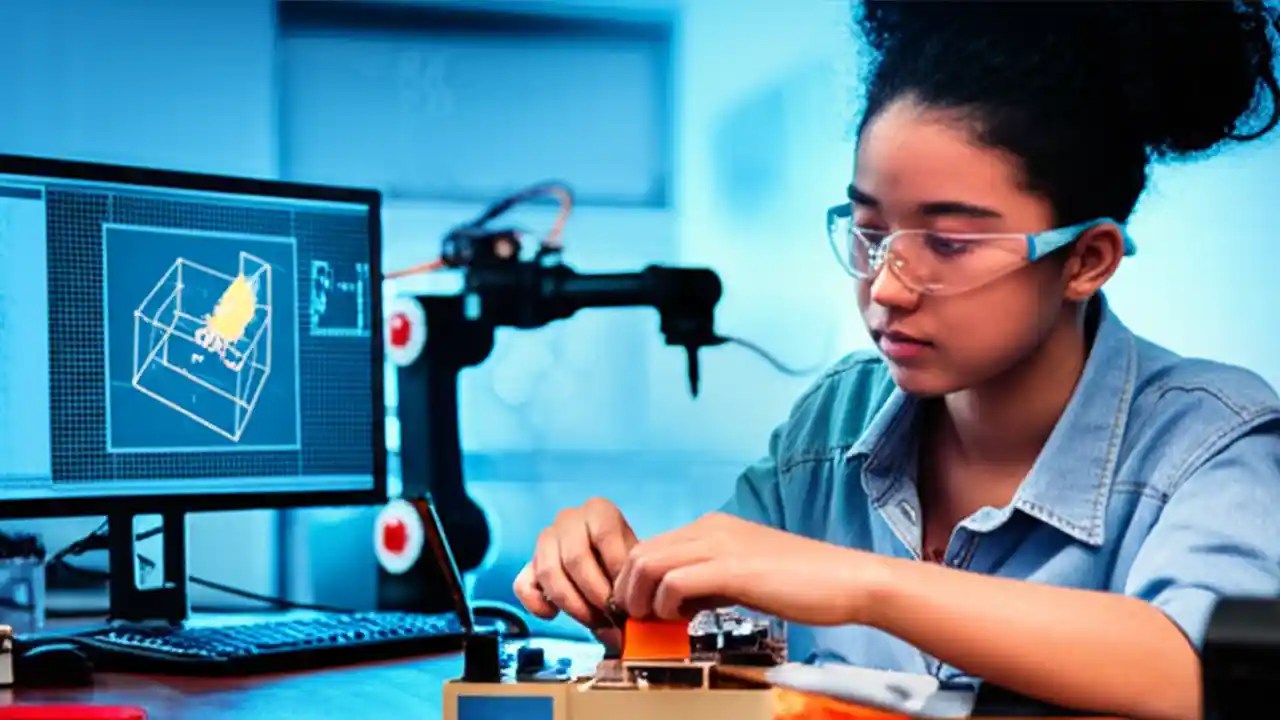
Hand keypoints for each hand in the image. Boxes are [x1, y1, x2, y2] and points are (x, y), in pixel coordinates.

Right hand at [513, 497, 638, 632]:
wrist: (611, 565)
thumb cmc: (627, 563)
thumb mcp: (636, 562)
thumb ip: (633, 579)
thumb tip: (626, 615)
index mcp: (598, 510)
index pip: (604, 536)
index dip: (616, 571)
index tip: (627, 596)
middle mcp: (569, 518)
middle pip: (575, 558)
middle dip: (595, 594)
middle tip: (612, 616)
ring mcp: (545, 539)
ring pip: (549, 572)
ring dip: (572, 604)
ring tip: (593, 621)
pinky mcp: (529, 564)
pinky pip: (523, 585)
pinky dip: (536, 604)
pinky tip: (554, 615)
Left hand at [612, 512, 879, 624]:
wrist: (846, 580)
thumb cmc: (802, 583)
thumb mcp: (744, 576)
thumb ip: (709, 582)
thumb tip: (678, 602)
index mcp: (713, 526)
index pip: (651, 545)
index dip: (637, 580)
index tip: (643, 609)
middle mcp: (710, 528)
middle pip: (641, 551)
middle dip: (628, 590)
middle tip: (639, 619)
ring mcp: (720, 545)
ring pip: (648, 562)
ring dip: (640, 597)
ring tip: (654, 620)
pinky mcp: (732, 569)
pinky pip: (674, 581)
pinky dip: (666, 604)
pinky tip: (681, 619)